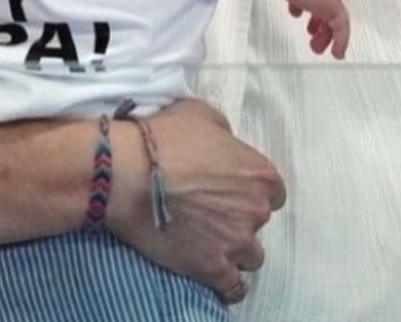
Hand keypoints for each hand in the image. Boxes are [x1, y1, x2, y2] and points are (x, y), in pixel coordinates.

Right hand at [106, 98, 284, 302]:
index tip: (229, 186)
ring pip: (251, 256)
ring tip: (207, 238)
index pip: (272, 189)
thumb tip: (225, 144)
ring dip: (233, 247)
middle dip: (238, 214)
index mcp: (259, 174)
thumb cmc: (164, 137)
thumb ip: (224, 133)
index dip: (249, 187)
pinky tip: (212, 268)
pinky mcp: (213, 269)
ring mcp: (236, 243)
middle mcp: (255, 211)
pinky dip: (226, 281)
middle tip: (209, 207)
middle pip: (258, 220)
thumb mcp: (200, 114)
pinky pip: (234, 287)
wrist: (128, 172)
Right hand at [281, 0, 350, 58]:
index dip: (302, 3)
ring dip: (325, 34)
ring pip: (333, 19)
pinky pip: (341, 29)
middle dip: (317, 20)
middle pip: (322, 5)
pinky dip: (340, 42)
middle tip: (311, 31)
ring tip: (316, 46)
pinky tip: (337, 53)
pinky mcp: (333, 8)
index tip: (296, 10)